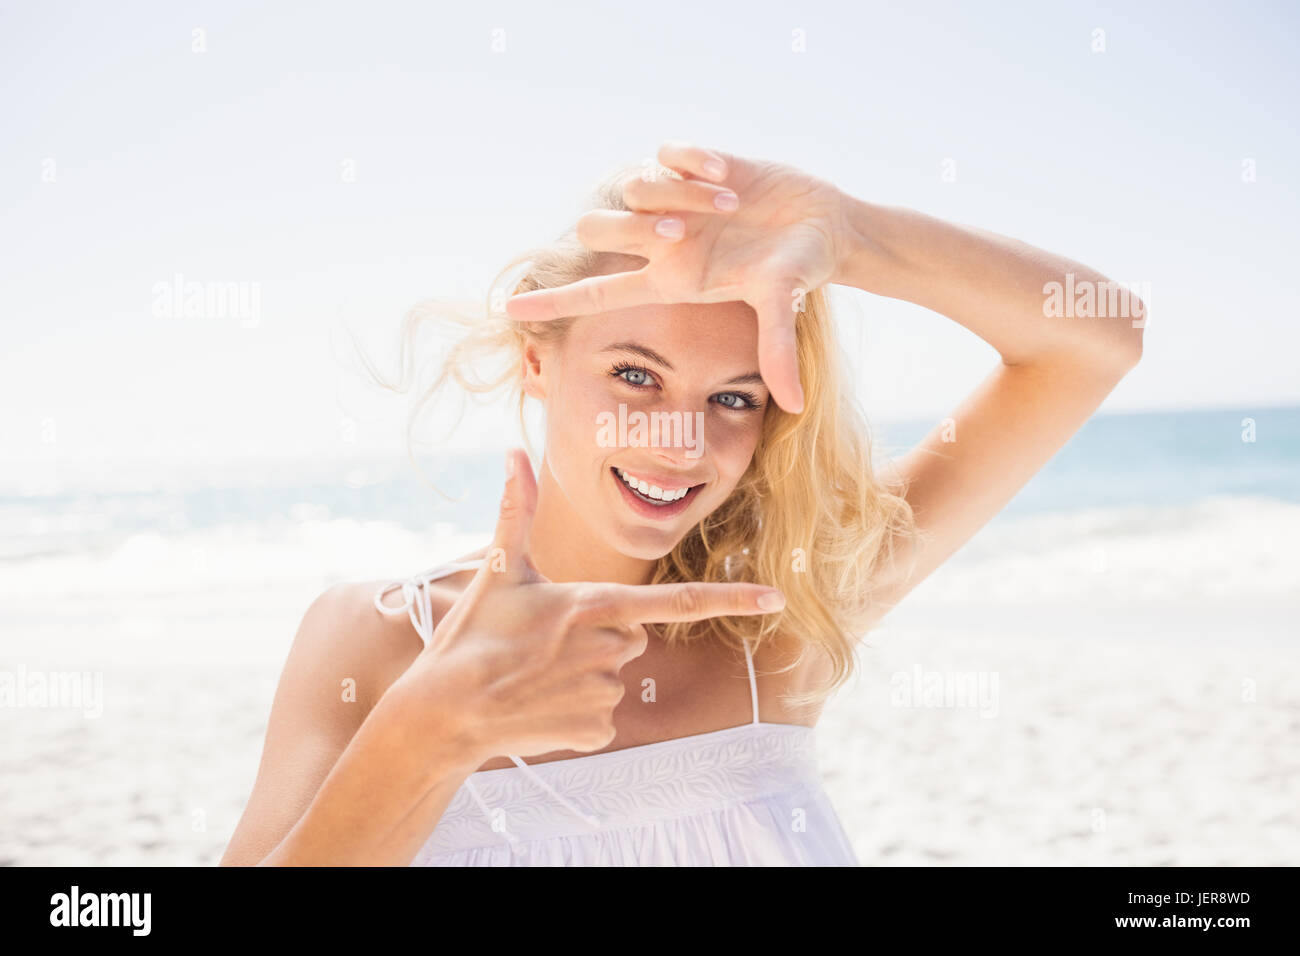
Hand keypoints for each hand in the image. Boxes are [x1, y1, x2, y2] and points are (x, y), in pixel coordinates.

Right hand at [400, 448, 785, 761]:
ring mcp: (605, 694)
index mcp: (595, 605)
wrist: (442, 713)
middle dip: (602, 634)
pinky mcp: (596, 731)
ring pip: (616, 676)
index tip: (778, 597)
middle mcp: (610, 649)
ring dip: (586, 674)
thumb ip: (515, 510)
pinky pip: (603, 717)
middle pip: (633, 634)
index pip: (679, 601)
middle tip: (548, 641)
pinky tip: (540, 707)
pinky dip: (577, 713)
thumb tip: (511, 453)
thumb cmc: (471, 637)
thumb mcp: (497, 571)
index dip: (733, 597)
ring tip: (536, 674)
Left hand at [504, 141, 854, 413]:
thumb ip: (779, 349)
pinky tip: (727, 171)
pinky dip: (694, 159)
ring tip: (729, 202)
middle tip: (687, 231)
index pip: (595, 294)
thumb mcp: (784, 304)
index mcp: (670, 280)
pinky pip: (665, 152)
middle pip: (598, 231)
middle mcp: (661, 242)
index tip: (505, 311)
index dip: (551, 302)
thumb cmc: (800, 268)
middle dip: (636, 229)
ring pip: (632, 187)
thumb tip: (795, 406)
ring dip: (678, 193)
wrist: (823, 223)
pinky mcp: (689, 164)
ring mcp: (671, 201)